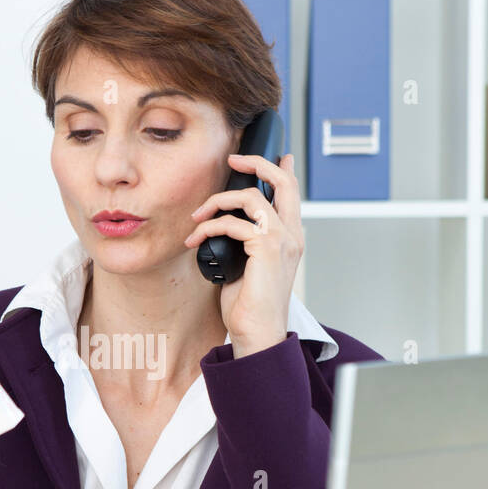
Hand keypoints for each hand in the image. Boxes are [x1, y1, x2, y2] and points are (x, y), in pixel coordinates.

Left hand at [183, 152, 303, 356]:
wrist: (257, 333)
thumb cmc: (249, 306)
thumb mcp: (247, 266)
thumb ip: (245, 242)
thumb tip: (223, 226)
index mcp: (290, 239)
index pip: (292, 193)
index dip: (281, 169)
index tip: (268, 155)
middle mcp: (291, 236)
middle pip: (283, 182)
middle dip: (256, 163)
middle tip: (233, 160)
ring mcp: (282, 241)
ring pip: (250, 198)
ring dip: (217, 201)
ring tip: (198, 217)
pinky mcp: (265, 249)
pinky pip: (232, 223)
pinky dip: (208, 227)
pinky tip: (195, 239)